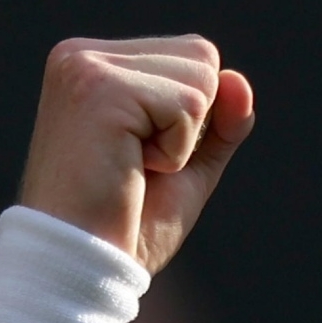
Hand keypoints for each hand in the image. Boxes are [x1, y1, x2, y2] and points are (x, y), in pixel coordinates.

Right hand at [17, 35, 254, 274]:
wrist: (82, 267)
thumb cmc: (124, 226)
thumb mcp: (185, 167)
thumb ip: (218, 123)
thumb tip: (239, 79)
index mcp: (94, 65)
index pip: (192, 54)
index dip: (191, 119)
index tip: (137, 158)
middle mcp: (82, 55)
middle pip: (202, 56)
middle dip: (190, 124)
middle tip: (135, 165)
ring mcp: (86, 67)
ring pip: (201, 77)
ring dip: (181, 140)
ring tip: (129, 166)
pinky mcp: (98, 89)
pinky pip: (187, 105)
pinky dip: (174, 151)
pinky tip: (128, 169)